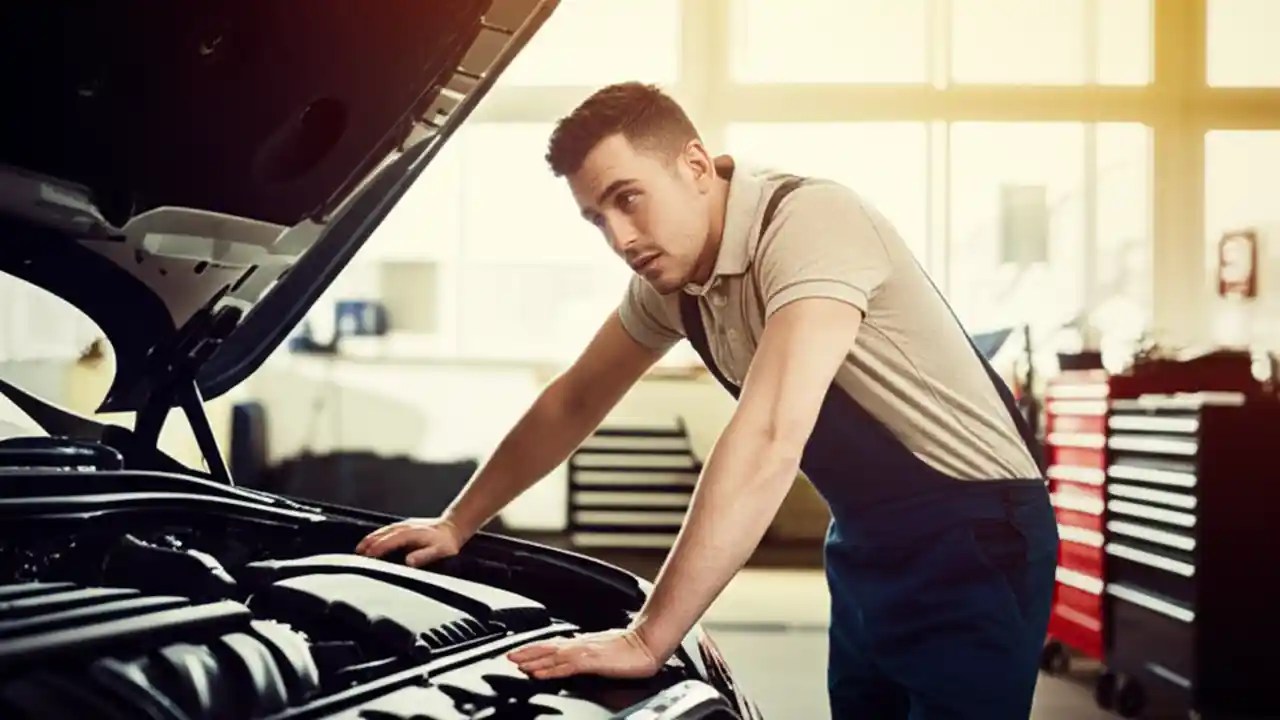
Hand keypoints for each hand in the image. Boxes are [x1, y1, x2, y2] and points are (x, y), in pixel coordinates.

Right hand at [354, 517, 466, 566]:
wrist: (454, 527)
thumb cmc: (447, 543)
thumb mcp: (440, 551)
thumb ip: (424, 556)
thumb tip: (408, 561)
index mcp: (413, 533)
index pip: (392, 540)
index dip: (379, 547)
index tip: (368, 555)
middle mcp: (407, 527)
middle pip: (384, 534)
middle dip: (370, 543)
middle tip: (357, 554)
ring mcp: (406, 525)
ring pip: (384, 530)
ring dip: (371, 538)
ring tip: (359, 548)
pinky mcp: (406, 525)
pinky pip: (388, 530)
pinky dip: (377, 535)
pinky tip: (372, 541)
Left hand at [507, 629, 659, 679]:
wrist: (649, 644)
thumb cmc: (634, 649)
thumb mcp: (608, 651)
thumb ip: (593, 654)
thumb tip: (583, 658)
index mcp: (585, 643)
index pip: (554, 645)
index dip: (536, 649)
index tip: (520, 653)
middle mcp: (581, 644)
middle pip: (548, 648)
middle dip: (527, 653)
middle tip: (508, 656)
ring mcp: (585, 652)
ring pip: (552, 656)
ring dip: (533, 660)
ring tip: (517, 663)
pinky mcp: (591, 661)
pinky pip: (565, 666)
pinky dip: (549, 669)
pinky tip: (538, 673)